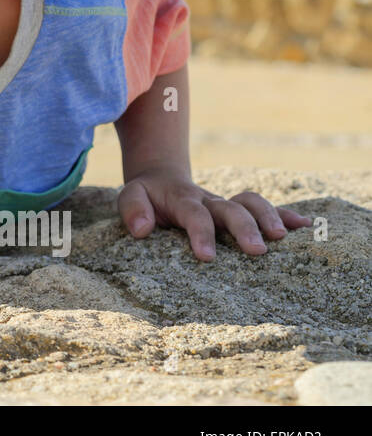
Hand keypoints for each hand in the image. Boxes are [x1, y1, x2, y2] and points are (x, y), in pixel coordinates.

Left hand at [118, 168, 311, 260]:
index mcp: (182, 199)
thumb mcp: (130, 196)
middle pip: (230, 208)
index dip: (201, 233)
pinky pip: (265, 209)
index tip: (207, 257)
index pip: (194, 214)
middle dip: (245, 228)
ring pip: (251, 203)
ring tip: (282, 238)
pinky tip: (305, 227)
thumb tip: (142, 230)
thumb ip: (132, 209)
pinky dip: (286, 215)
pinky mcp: (238, 210)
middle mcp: (209, 200)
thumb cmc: (146, 196)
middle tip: (257, 251)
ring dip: (269, 217)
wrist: (161, 178)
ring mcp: (225, 204)